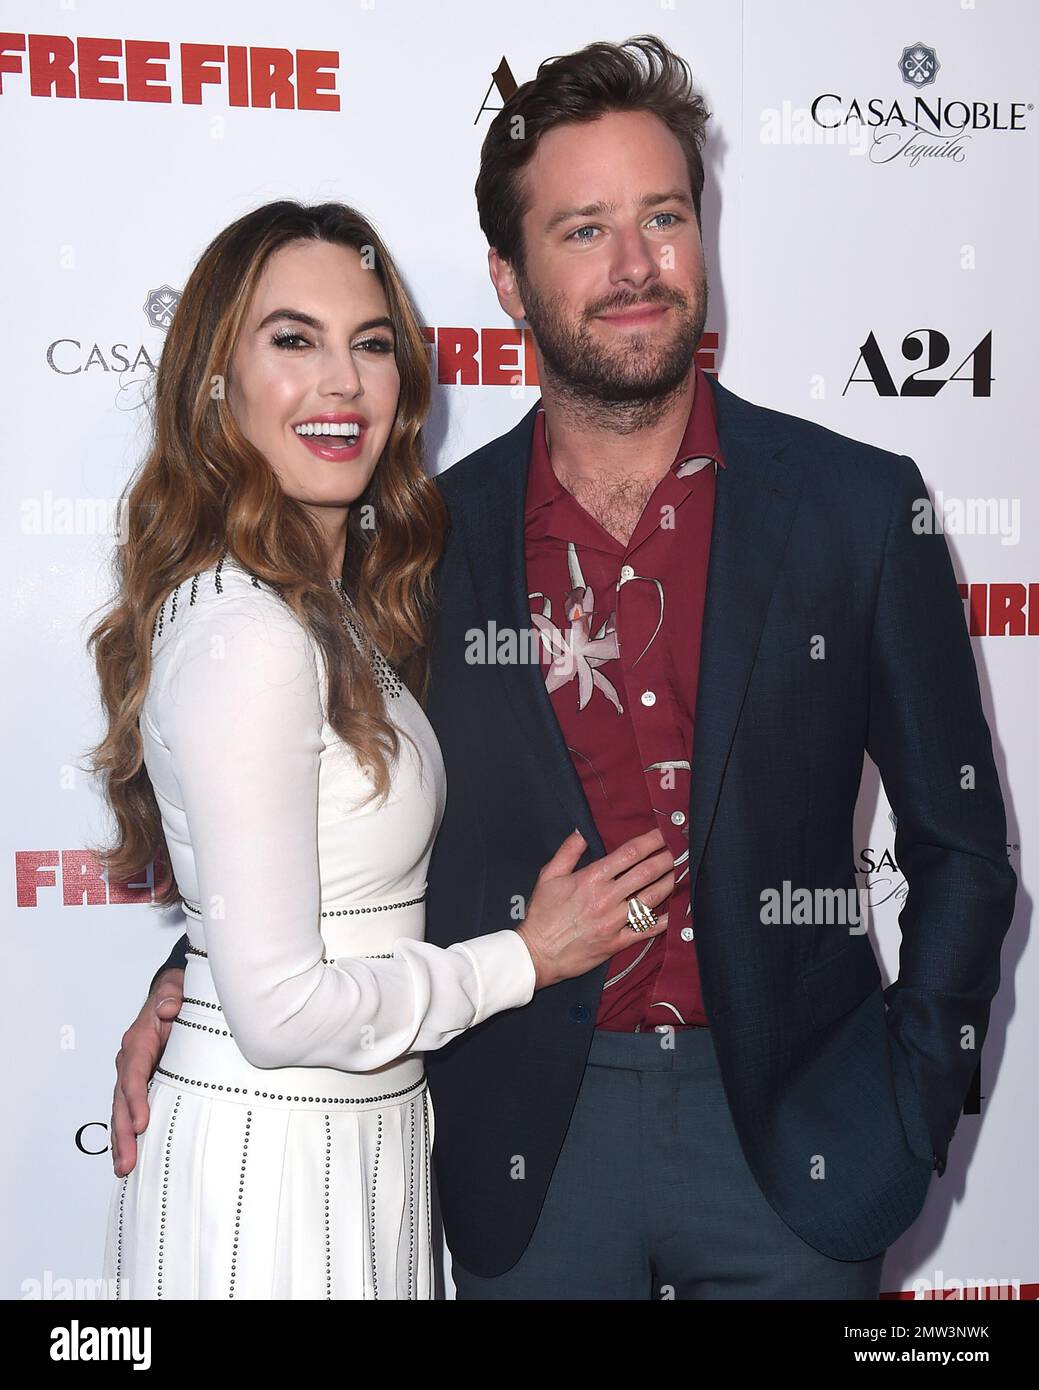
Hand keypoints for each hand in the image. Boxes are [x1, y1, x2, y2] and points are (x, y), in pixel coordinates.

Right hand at [110, 967, 183, 1175]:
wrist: (175, 994)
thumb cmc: (177, 993)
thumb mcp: (176, 987)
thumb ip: (171, 995)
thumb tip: (169, 1007)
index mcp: (138, 1040)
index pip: (134, 1074)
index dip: (137, 1099)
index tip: (143, 1122)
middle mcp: (130, 1060)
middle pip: (122, 1101)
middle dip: (124, 1132)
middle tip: (128, 1160)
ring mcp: (133, 1074)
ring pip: (122, 1111)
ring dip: (122, 1140)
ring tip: (124, 1167)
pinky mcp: (143, 1084)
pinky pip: (131, 1110)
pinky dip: (128, 1133)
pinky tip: (130, 1156)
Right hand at [517, 828, 673, 989]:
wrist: (537, 953)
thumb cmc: (542, 913)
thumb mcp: (548, 876)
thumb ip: (568, 851)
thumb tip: (583, 830)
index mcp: (591, 878)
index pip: (628, 854)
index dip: (649, 841)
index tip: (662, 833)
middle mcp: (606, 898)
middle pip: (645, 873)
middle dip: (666, 859)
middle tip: (678, 850)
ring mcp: (614, 922)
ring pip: (650, 899)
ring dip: (668, 883)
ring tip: (679, 873)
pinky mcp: (617, 943)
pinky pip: (646, 931)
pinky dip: (663, 921)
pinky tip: (676, 913)